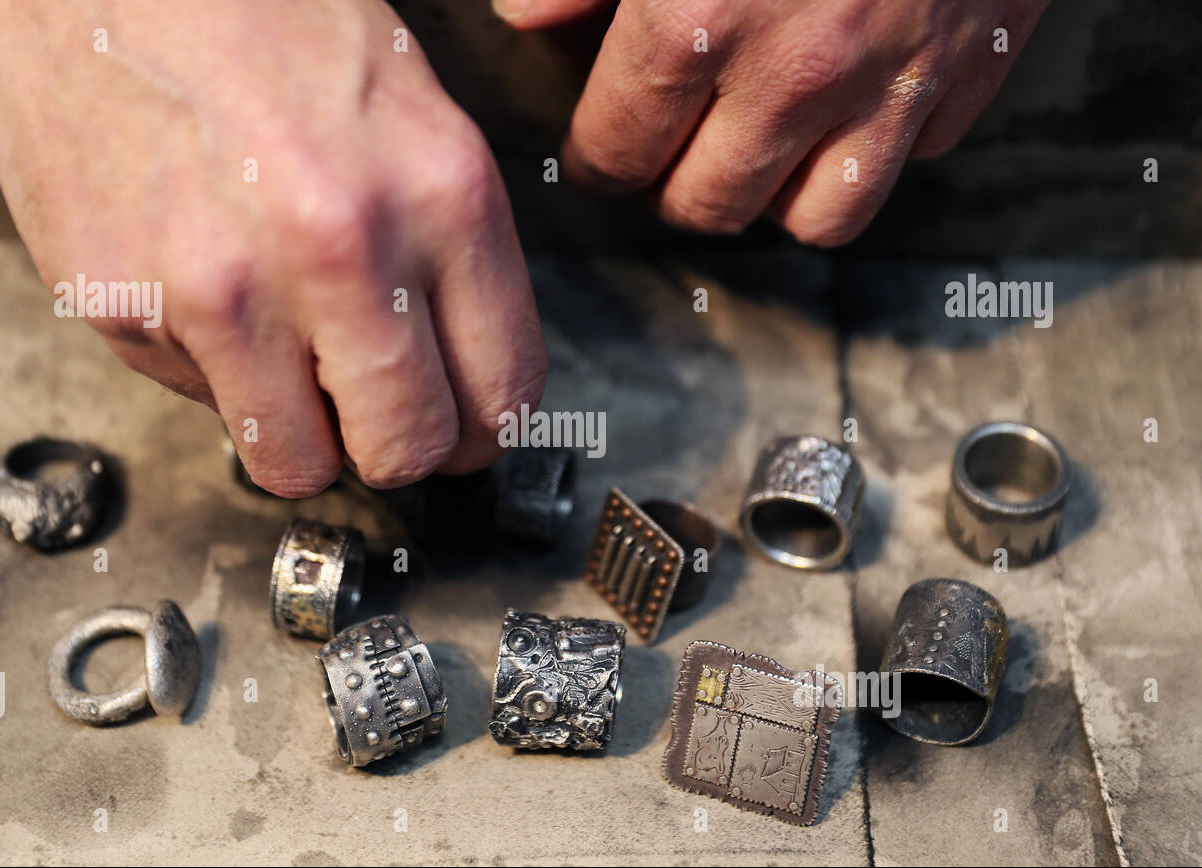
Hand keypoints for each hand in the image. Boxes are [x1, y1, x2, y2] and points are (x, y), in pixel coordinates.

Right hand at [0, 0, 544, 494]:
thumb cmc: (258, 8)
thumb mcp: (411, 106)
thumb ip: (448, 248)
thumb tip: (456, 366)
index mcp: (440, 195)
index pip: (501, 395)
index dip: (483, 431)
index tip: (463, 428)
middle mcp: (340, 251)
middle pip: (405, 451)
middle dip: (399, 446)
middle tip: (380, 417)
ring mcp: (222, 288)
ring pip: (299, 465)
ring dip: (306, 435)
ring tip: (293, 371)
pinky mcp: (123, 307)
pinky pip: (202, 404)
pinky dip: (216, 377)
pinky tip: (209, 296)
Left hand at [496, 0, 1047, 244]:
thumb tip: (527, 15)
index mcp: (698, 15)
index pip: (619, 149)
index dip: (597, 157)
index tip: (598, 152)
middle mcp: (796, 70)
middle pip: (709, 204)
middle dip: (675, 187)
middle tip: (669, 155)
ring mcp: (893, 80)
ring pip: (818, 219)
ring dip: (777, 197)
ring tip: (759, 157)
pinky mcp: (969, 68)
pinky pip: (913, 159)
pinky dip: (878, 146)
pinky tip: (855, 104)